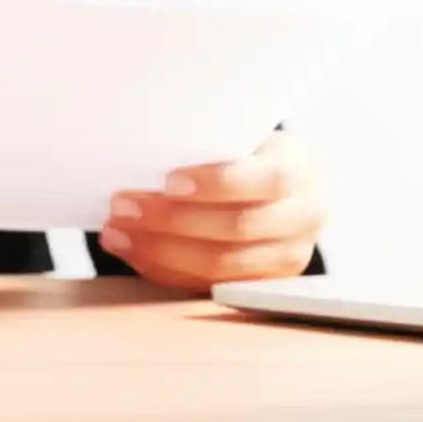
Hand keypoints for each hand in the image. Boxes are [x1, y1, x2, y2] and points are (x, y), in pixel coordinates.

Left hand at [100, 132, 324, 292]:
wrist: (271, 186)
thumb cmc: (244, 152)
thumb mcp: (242, 136)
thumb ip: (210, 144)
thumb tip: (145, 156)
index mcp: (301, 168)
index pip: (266, 180)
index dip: (217, 184)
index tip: (168, 180)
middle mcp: (305, 216)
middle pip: (238, 227)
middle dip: (173, 220)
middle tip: (123, 206)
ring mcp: (288, 257)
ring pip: (220, 265)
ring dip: (160, 249)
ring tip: (117, 232)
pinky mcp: (261, 285)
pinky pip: (205, 284)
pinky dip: (163, 268)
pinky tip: (132, 249)